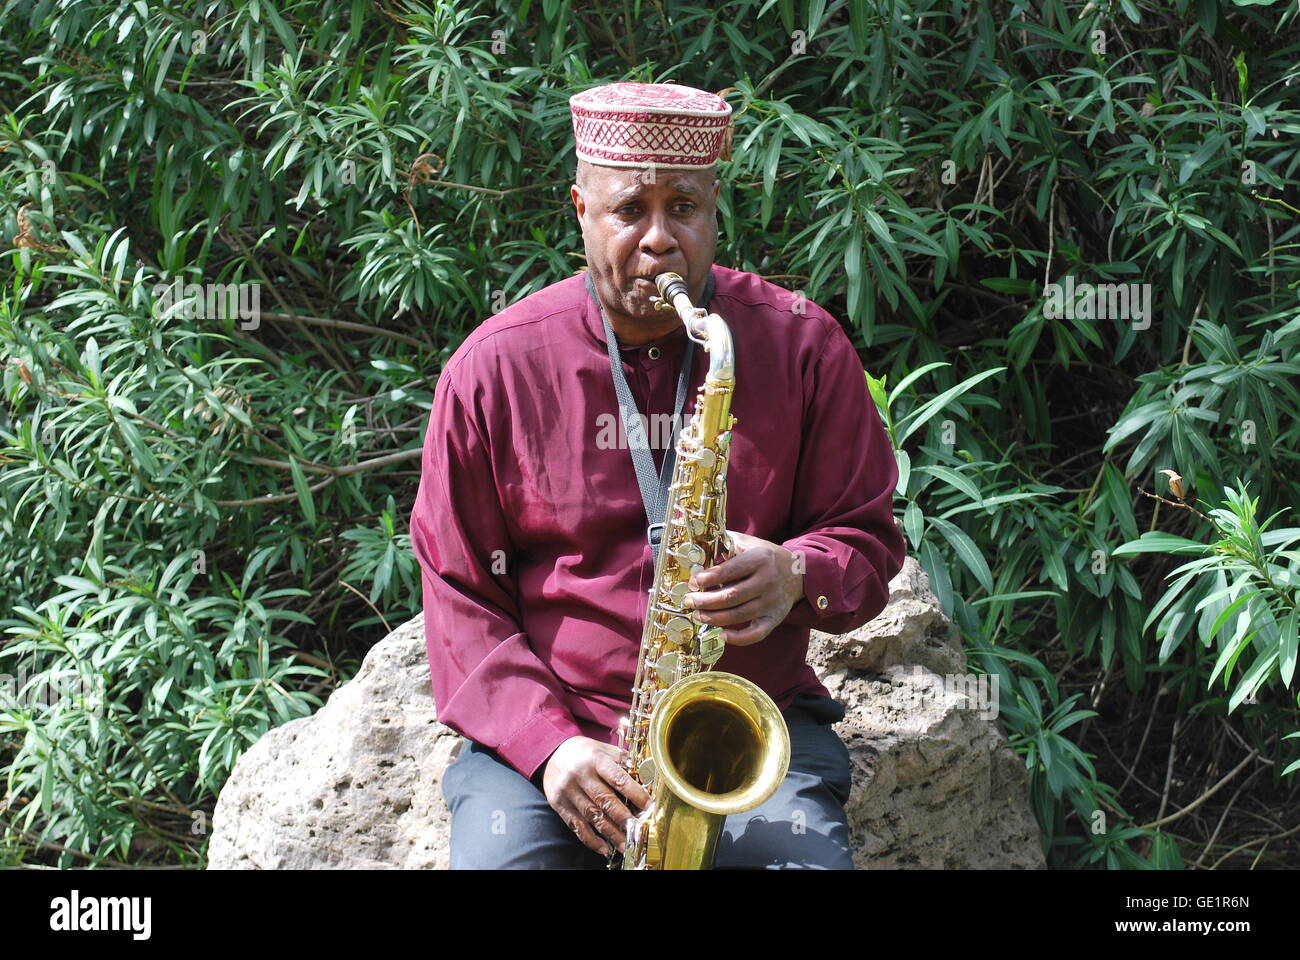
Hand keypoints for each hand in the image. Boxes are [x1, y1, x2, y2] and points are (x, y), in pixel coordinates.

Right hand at [542, 736, 650, 855]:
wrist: (552, 755)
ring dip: (610, 833)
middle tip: (638, 831)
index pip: (617, 778)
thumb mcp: (603, 749)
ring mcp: (568, 791)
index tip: (648, 806)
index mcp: (595, 759)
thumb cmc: (584, 753)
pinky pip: (576, 825)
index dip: (635, 793)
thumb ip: (622, 762)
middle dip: (624, 819)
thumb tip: (645, 778)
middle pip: (605, 800)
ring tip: (625, 845)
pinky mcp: (559, 804)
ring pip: (592, 816)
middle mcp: (580, 775)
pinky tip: (603, 847)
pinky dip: (590, 839)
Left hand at [682, 531, 804, 646]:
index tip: (693, 582)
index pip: (729, 571)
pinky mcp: (774, 619)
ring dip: (713, 618)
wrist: (798, 573)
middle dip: (705, 601)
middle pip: (730, 596)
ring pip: (737, 616)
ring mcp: (771, 602)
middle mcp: (766, 581)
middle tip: (689, 601)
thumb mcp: (749, 543)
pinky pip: (756, 634)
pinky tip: (721, 635)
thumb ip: (726, 543)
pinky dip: (738, 639)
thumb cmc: (765, 557)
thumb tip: (699, 551)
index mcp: (759, 559)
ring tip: (697, 614)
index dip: (708, 578)